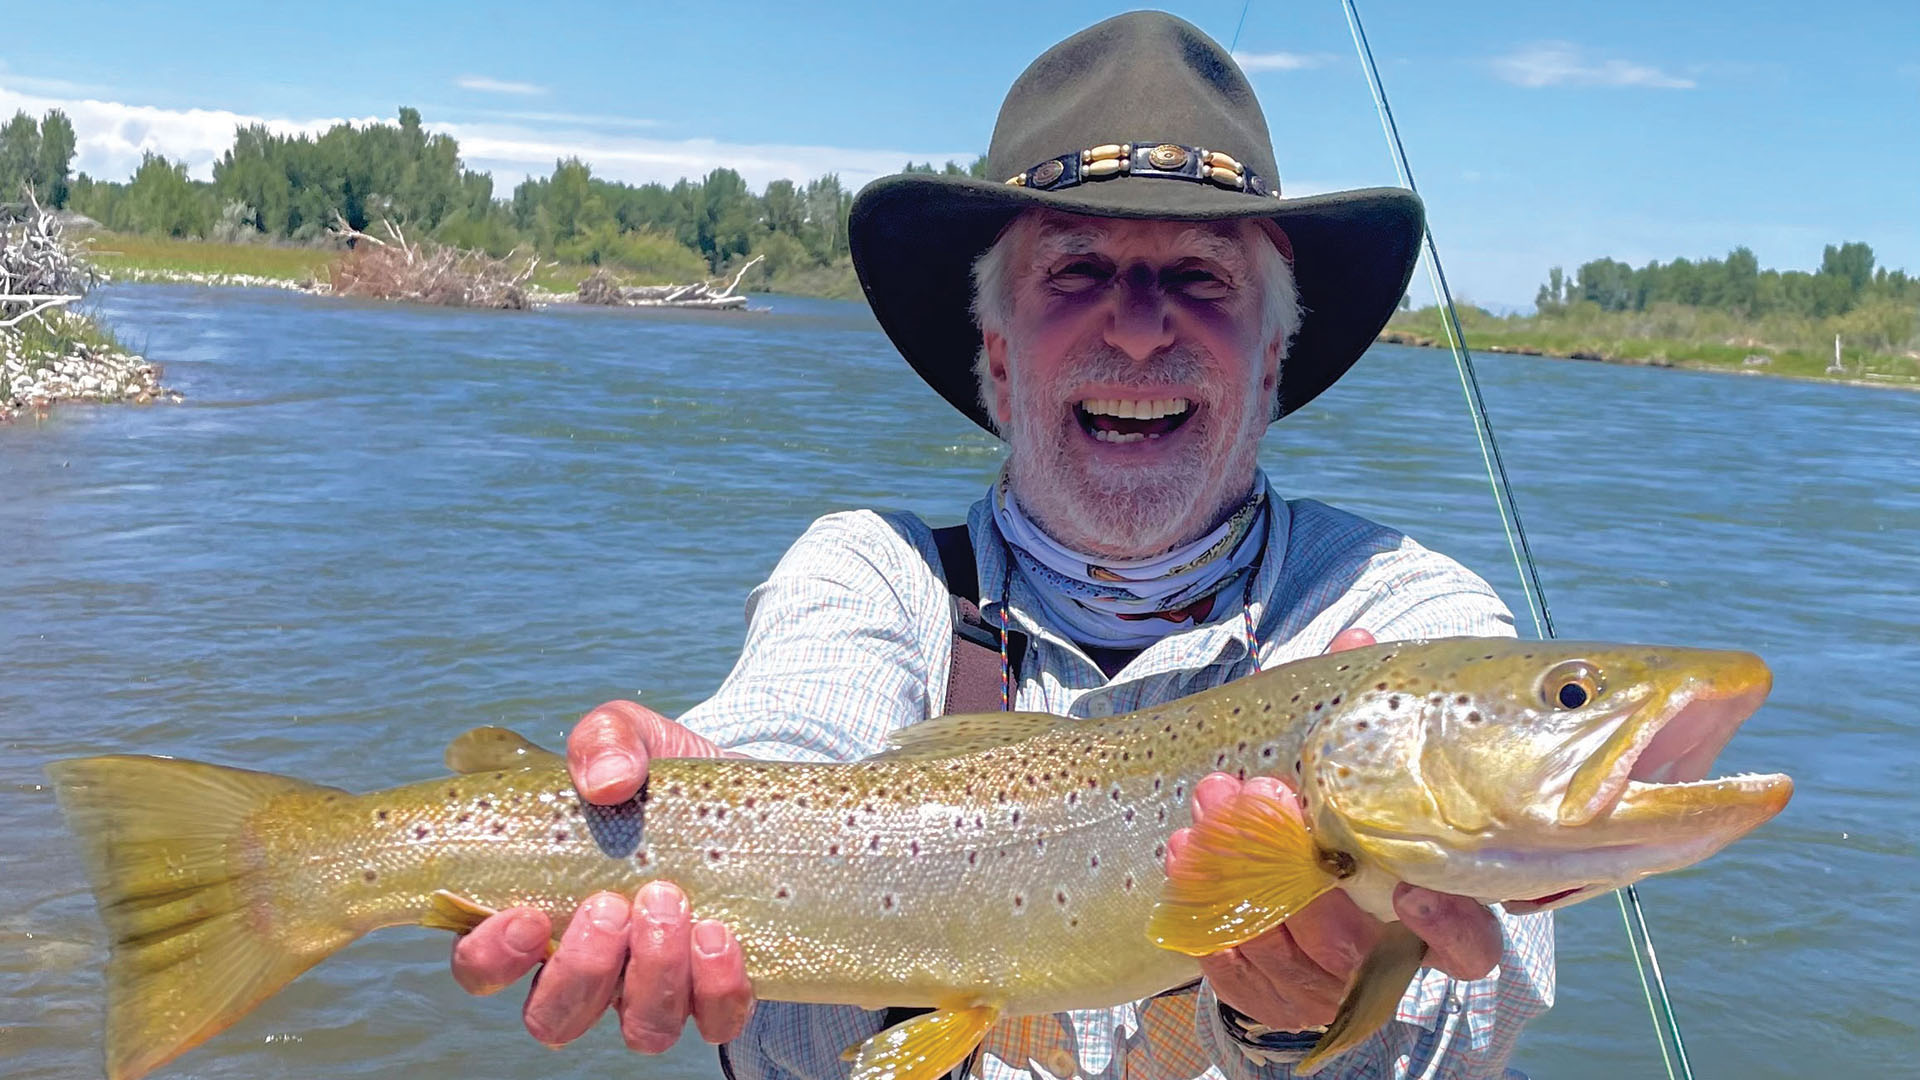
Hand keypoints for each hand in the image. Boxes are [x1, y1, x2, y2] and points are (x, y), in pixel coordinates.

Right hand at [448, 700, 755, 1050]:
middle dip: (582, 969)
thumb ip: (603, 741)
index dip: (491, 958)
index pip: (482, 968)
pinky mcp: (720, 989)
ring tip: (672, 902)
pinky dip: (718, 990)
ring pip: (640, 1030)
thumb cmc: (660, 776)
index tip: (527, 917)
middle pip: (556, 1016)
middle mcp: (592, 966)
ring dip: (653, 975)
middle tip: (613, 903)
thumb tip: (607, 779)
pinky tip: (721, 935)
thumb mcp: (629, 736)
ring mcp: (656, 986)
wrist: (744, 795)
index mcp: (539, 914)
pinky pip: (716, 1022)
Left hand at [1169, 628, 1502, 1031]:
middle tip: (1260, 792)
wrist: (1280, 886)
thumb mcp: (1352, 766)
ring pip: (1280, 951)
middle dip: (1295, 866)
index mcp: (1432, 913)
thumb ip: (1358, 713)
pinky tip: (1182, 853)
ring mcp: (1320, 987)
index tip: (1408, 888)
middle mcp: (1381, 961)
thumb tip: (1357, 637)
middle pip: (1347, 941)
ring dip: (1236, 871)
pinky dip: (1203, 905)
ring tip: (1209, 800)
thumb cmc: (1337, 817)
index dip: (1445, 926)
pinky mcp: (1261, 994)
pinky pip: (1229, 965)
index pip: (1468, 947)